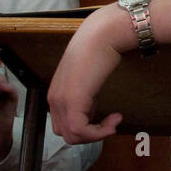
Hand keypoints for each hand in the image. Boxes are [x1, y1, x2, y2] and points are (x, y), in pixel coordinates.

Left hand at [47, 5, 128, 144]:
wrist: (103, 34)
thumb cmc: (99, 48)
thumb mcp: (87, 75)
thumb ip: (84, 92)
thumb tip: (90, 107)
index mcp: (57, 92)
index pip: (64, 124)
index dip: (86, 127)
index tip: (105, 116)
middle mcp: (54, 99)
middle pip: (67, 134)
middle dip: (91, 134)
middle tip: (110, 122)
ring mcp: (61, 101)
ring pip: (73, 136)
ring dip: (97, 134)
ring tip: (114, 121)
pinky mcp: (73, 101)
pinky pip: (81, 131)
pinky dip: (99, 132)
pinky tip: (115, 118)